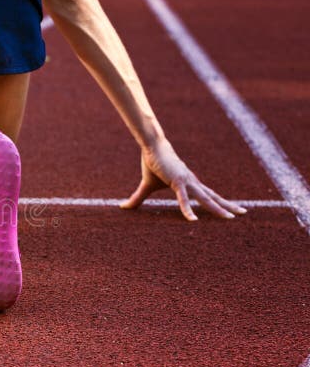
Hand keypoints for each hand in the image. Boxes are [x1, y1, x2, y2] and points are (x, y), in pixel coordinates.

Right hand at [120, 140, 246, 220]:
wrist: (152, 146)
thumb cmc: (152, 163)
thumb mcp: (146, 186)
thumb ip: (137, 199)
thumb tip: (122, 208)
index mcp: (189, 183)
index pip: (208, 194)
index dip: (219, 201)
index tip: (232, 208)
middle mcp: (192, 182)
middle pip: (213, 196)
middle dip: (228, 205)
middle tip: (244, 213)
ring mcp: (187, 182)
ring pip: (206, 199)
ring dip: (219, 208)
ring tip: (231, 217)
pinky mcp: (178, 182)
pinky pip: (184, 199)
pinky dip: (189, 210)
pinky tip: (194, 220)